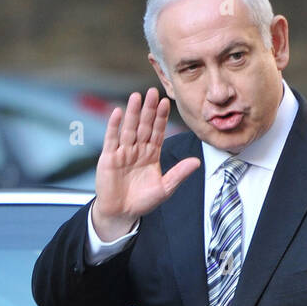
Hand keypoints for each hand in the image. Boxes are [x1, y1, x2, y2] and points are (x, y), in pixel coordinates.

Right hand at [91, 87, 199, 240]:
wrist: (121, 213)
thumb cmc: (142, 202)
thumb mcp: (165, 189)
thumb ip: (179, 174)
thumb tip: (197, 162)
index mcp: (151, 155)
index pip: (157, 132)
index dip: (161, 118)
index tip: (166, 102)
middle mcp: (137, 150)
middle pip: (144, 126)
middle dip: (149, 110)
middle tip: (153, 92)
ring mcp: (123, 152)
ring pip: (129, 129)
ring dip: (133, 113)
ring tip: (137, 96)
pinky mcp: (109, 158)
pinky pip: (111, 139)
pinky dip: (114, 126)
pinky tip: (117, 113)